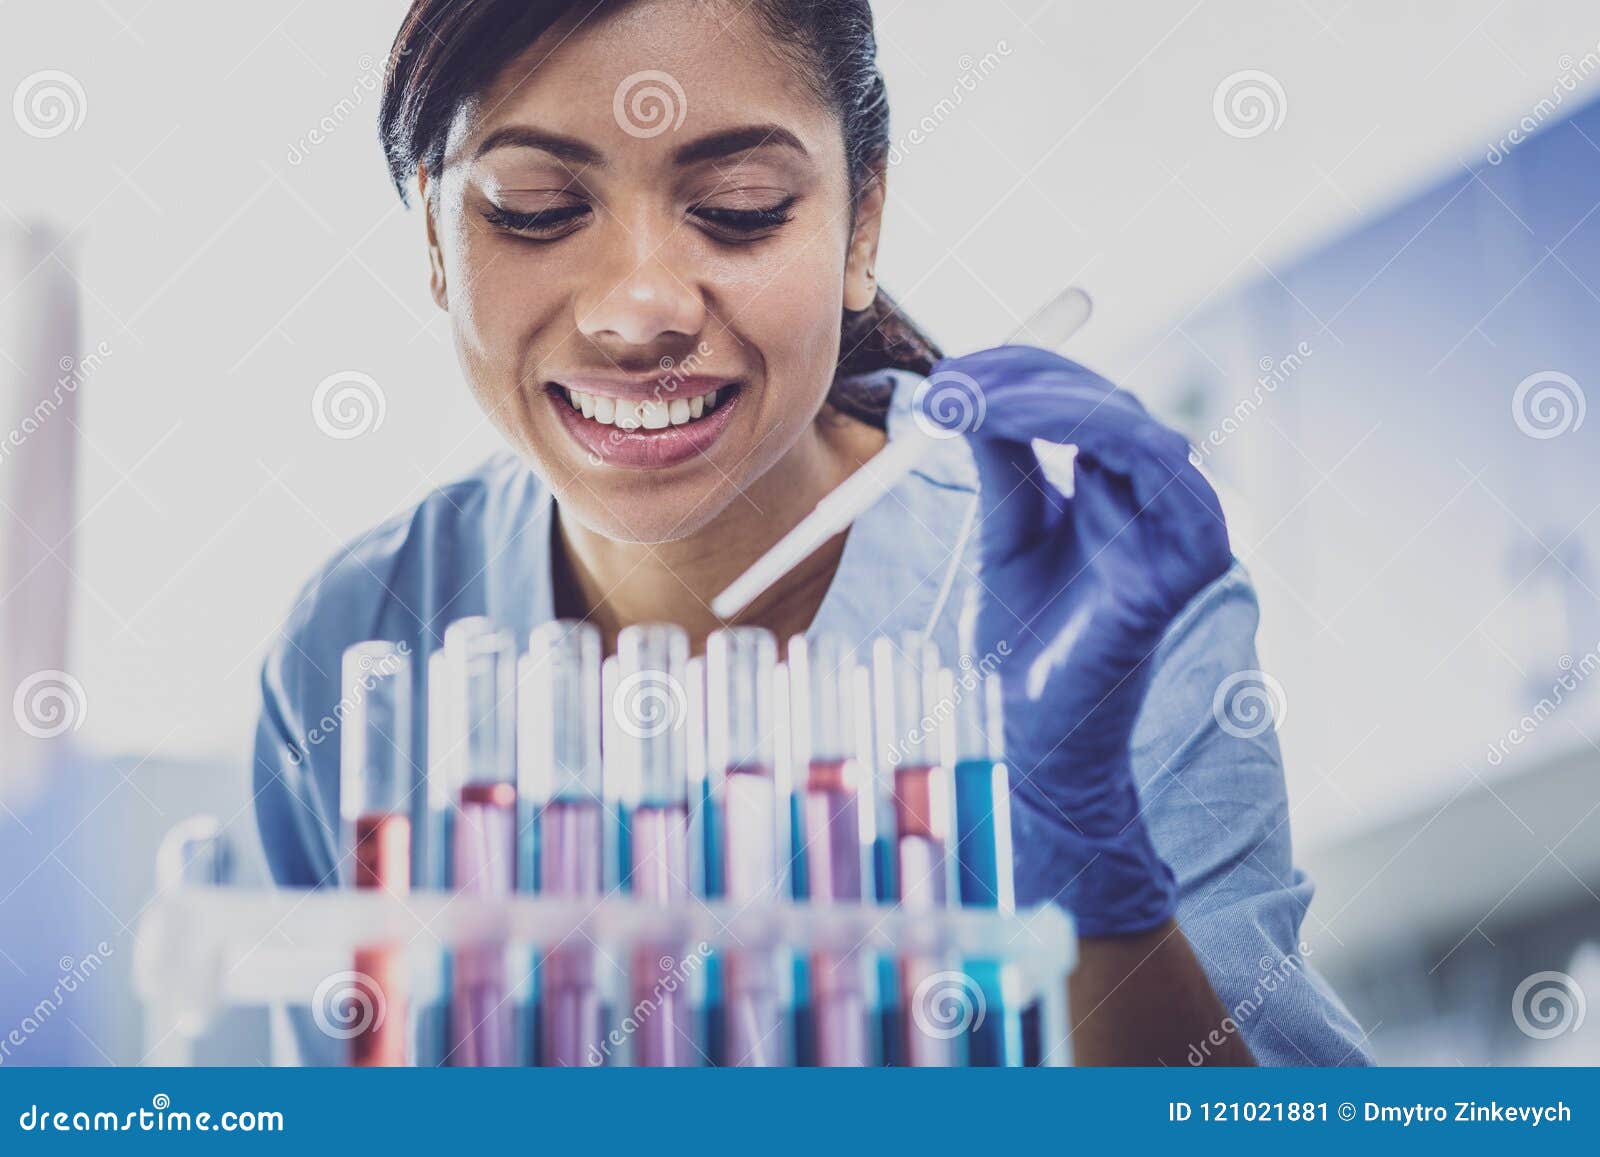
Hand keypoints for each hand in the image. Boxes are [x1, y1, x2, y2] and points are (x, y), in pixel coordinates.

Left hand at [916, 345, 1231, 934]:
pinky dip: (1083, 428)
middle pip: (1108, 402)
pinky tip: (1010, 424)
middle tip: (949, 381)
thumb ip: (1005, 460)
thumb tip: (970, 383)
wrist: (1031, 734)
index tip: (950, 371)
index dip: (1024, 373)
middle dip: (1024, 378)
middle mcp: (1165, 503)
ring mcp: (1187, 529)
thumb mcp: (1006, 530)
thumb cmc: (1022, 643)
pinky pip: (1152, 464)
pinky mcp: (1190, 559)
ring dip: (1042, 398)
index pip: (1086, 403)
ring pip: (1128, 423)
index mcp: (1125, 494)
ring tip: (965, 402)